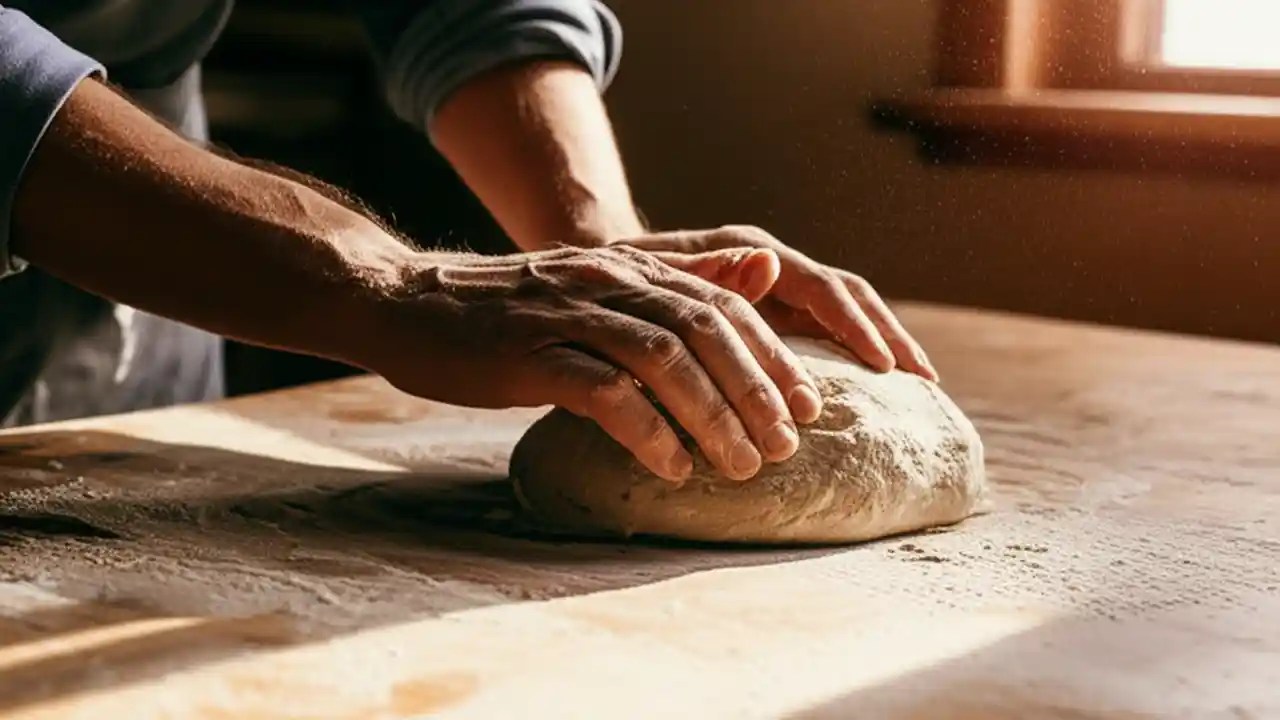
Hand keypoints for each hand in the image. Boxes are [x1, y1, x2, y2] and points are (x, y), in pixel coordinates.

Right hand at [366, 245, 824, 481]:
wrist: (407, 302)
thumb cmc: (508, 311)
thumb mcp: (593, 291)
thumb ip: (669, 290)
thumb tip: (757, 281)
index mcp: (629, 270)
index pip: (724, 305)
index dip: (772, 354)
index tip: (808, 404)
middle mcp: (607, 283)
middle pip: (706, 330)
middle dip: (757, 389)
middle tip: (787, 446)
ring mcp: (567, 315)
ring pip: (663, 358)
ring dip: (713, 414)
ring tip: (744, 465)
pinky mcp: (528, 354)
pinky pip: (602, 391)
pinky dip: (647, 430)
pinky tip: (672, 467)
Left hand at [610, 226, 937, 380]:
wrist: (596, 280)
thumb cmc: (617, 283)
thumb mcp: (648, 277)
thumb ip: (706, 272)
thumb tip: (770, 265)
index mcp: (746, 253)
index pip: (822, 287)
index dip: (856, 326)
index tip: (884, 366)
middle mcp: (769, 266)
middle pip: (848, 296)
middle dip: (887, 337)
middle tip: (924, 382)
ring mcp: (774, 290)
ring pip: (845, 313)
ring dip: (882, 347)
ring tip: (918, 388)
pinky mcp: (769, 314)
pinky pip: (824, 332)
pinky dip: (854, 356)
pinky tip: (878, 389)